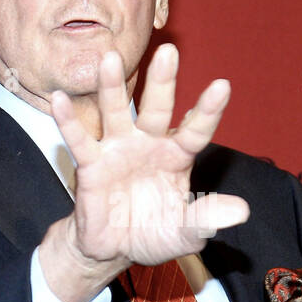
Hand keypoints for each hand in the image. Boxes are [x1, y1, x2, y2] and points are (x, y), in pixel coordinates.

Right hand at [38, 45, 248, 301]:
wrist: (114, 249)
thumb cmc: (153, 232)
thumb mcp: (185, 232)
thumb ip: (208, 218)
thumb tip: (241, 211)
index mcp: (177, 156)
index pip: (196, 129)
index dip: (208, 110)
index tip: (222, 85)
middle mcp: (148, 144)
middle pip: (156, 108)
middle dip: (162, 81)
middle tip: (169, 52)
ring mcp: (118, 150)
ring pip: (116, 112)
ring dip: (112, 86)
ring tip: (110, 58)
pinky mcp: (91, 165)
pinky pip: (79, 140)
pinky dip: (68, 120)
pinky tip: (60, 99)